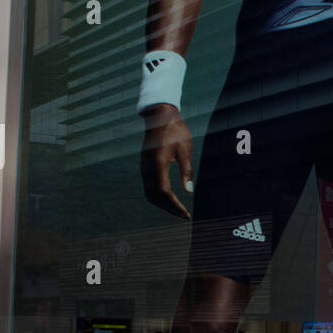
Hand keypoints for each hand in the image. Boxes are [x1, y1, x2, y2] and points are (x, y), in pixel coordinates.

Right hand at [140, 104, 193, 218]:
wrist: (159, 116)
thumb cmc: (175, 131)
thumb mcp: (185, 149)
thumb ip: (186, 170)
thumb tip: (189, 191)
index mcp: (158, 163)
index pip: (164, 192)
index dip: (174, 205)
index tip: (186, 213)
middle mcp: (148, 167)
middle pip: (155, 197)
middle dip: (169, 209)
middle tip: (184, 215)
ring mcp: (144, 167)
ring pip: (150, 194)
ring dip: (162, 204)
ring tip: (177, 210)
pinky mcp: (144, 166)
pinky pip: (148, 187)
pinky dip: (158, 197)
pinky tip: (169, 199)